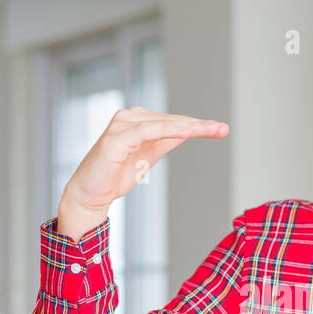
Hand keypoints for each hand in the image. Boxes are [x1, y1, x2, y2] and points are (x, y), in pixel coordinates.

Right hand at [57, 107, 228, 238]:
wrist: (90, 195)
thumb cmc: (115, 176)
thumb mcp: (148, 156)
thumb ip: (164, 141)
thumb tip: (187, 130)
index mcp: (137, 121)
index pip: (172, 120)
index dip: (197, 125)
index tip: (220, 129)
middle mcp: (128, 118)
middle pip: (170, 120)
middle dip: (198, 125)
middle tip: (223, 128)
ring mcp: (120, 126)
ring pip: (162, 123)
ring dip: (188, 126)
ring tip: (211, 129)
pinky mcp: (115, 140)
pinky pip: (146, 132)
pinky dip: (167, 130)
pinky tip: (186, 132)